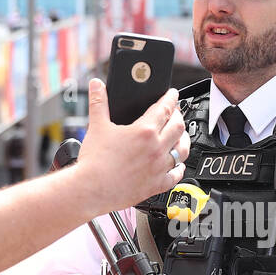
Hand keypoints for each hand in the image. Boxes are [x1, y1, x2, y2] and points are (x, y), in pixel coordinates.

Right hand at [76, 79, 188, 210]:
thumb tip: (97, 85)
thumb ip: (99, 102)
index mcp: (145, 131)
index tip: (173, 94)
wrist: (91, 189)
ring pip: (182, 150)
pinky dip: (179, 168)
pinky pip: (176, 175)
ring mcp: (159, 167)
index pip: (165, 108)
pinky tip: (177, 165)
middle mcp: (157, 148)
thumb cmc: (95, 161)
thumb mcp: (97, 126)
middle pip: (179, 127)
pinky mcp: (157, 184)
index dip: (171, 98)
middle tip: (175, 112)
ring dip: (183, 140)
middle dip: (179, 116)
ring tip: (180, 136)